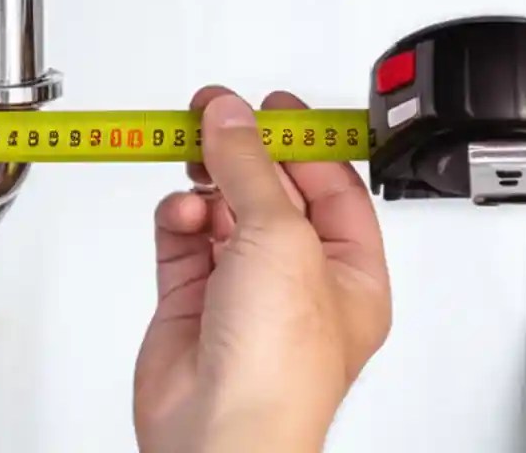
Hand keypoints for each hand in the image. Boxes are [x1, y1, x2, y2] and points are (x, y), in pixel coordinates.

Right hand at [133, 87, 391, 452]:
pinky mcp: (191, 301)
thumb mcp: (281, 239)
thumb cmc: (280, 370)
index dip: (301, 140)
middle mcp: (296, 280)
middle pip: (270, 193)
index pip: (332, 187)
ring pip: (221, 211)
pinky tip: (180, 212)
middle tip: (214, 114)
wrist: (216, 429)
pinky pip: (183, 239)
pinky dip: (177, 217)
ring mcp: (241, 290)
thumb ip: (250, 169)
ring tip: (190, 156)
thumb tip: (231, 118)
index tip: (271, 104)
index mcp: (348, 272)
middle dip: (242, 153)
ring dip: (206, 183)